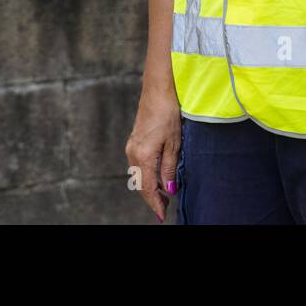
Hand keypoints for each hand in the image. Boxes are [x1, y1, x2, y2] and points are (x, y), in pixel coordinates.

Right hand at [124, 88, 180, 222]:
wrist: (158, 90)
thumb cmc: (168, 113)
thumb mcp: (174, 143)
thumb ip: (169, 167)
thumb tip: (169, 188)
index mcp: (143, 156)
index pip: (148, 188)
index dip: (155, 204)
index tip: (162, 215)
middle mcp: (133, 153)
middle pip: (141, 184)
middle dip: (152, 197)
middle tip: (165, 208)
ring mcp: (132, 146)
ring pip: (139, 174)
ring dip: (150, 186)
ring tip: (164, 194)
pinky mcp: (134, 140)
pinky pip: (139, 164)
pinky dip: (147, 174)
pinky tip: (157, 175)